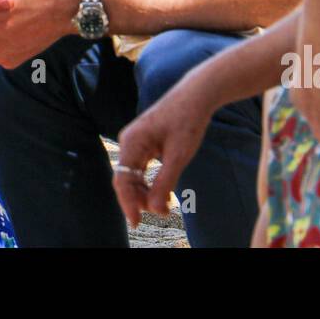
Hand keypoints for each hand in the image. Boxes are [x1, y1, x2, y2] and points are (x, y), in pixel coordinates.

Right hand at [112, 77, 213, 228]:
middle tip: (162, 213)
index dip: (128, 203)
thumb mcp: (179, 155)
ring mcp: (135, 141)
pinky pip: (141, 167)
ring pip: (133, 174)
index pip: (123, 179)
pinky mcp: (144, 142)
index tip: (137, 222)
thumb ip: (164, 182)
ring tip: (164, 206)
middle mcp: (129, 141)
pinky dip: (149, 182)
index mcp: (132, 141)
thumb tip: (154, 209)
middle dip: (140, 199)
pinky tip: (161, 193)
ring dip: (145, 192)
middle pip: (126, 178)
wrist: (196, 95)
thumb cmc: (188, 121)